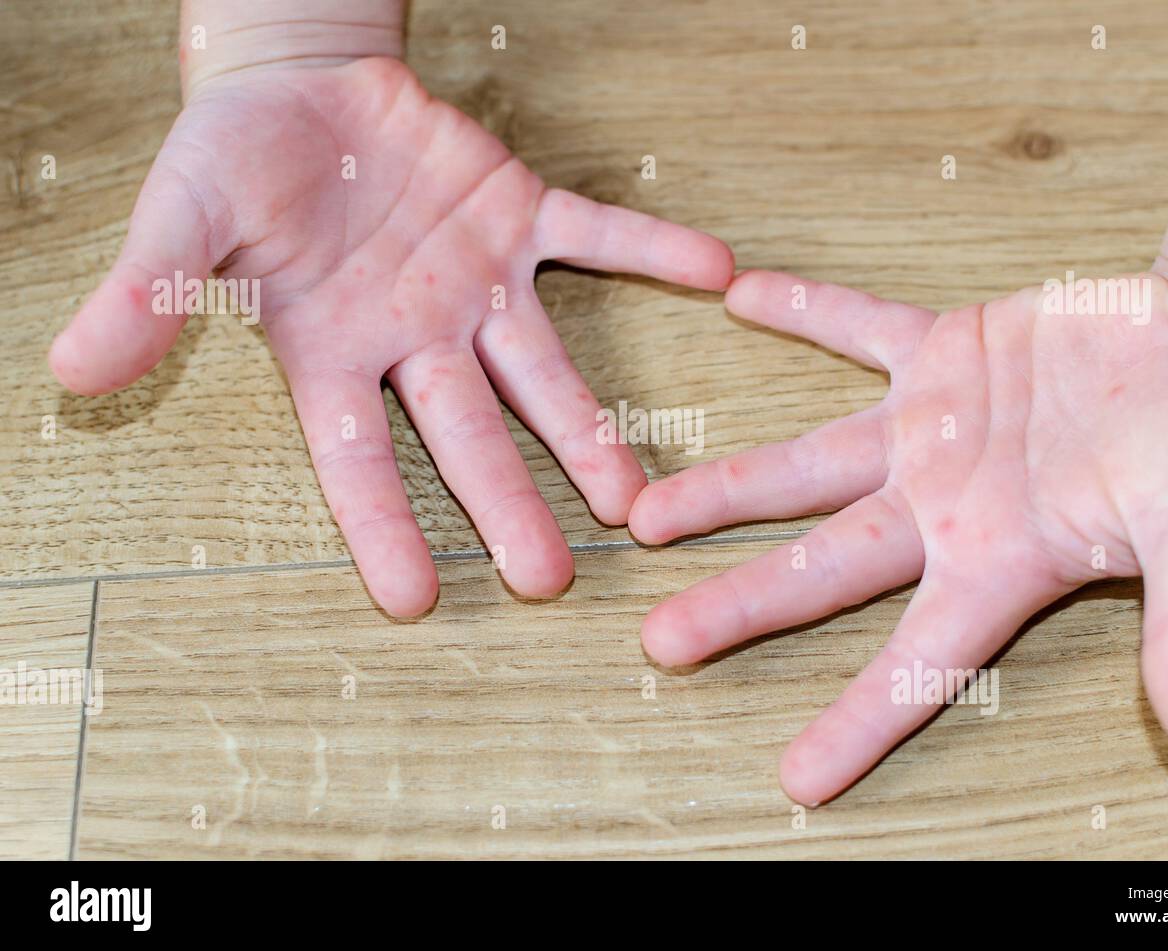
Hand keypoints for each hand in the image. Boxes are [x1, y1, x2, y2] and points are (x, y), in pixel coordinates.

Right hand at [48, 56, 732, 615]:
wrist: (297, 84)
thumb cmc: (232, 163)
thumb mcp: (180, 225)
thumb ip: (147, 298)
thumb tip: (71, 373)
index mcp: (334, 354)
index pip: (358, 458)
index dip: (381, 526)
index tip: (411, 601)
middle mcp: (417, 338)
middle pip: (470, 436)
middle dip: (508, 506)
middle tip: (550, 582)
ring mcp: (478, 281)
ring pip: (543, 368)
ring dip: (590, 426)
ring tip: (637, 495)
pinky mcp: (520, 215)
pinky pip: (595, 235)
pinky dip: (649, 246)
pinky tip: (714, 270)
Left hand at [629, 269, 1167, 804]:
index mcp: (1003, 563)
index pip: (919, 662)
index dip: (861, 723)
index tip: (796, 782)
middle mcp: (948, 506)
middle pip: (823, 571)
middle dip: (741, 605)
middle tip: (659, 641)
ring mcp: (936, 430)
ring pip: (808, 464)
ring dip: (729, 483)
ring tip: (644, 513)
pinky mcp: (945, 352)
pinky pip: (860, 328)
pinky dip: (806, 310)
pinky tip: (739, 298)